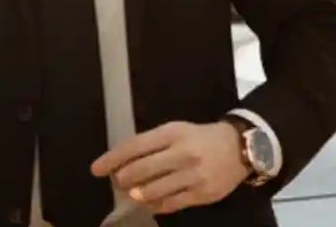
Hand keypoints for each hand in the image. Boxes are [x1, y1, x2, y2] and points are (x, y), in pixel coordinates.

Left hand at [91, 121, 248, 214]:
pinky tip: (149, 204)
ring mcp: (193, 175)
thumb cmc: (200, 137)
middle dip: (123, 177)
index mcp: (172, 133)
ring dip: (137, 193)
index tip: (96, 168)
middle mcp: (182, 153)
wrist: (239, 148)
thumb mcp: (176, 130)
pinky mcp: (202, 194)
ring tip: (132, 193)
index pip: (135, 146)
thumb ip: (151, 144)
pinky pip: (171, 204)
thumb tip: (123, 162)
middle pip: (142, 169)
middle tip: (117, 181)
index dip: (112, 158)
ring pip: (154, 190)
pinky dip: (156, 205)